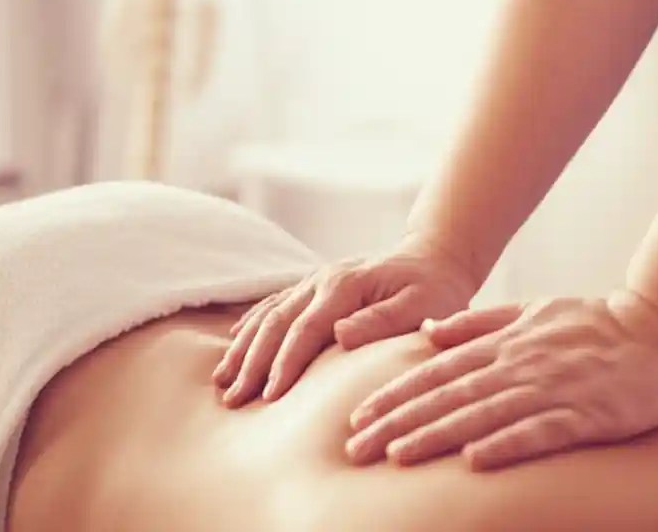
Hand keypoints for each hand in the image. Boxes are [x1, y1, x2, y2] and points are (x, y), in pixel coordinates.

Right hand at [214, 236, 478, 405]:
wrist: (435, 257)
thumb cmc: (435, 288)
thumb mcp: (422, 304)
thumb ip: (382, 320)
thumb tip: (340, 335)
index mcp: (345, 285)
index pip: (306, 329)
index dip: (285, 363)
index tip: (270, 397)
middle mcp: (322, 279)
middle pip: (277, 323)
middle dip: (252, 363)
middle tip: (233, 399)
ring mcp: (314, 281)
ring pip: (268, 314)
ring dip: (244, 348)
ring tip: (223, 381)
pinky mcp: (313, 286)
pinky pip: (274, 304)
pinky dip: (251, 325)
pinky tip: (234, 345)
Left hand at [344, 290, 657, 470]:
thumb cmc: (594, 324)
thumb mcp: (532, 311)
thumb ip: (480, 323)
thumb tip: (429, 332)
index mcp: (505, 342)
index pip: (437, 371)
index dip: (394, 395)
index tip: (356, 418)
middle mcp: (519, 363)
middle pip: (448, 395)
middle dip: (398, 420)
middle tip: (355, 447)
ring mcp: (553, 387)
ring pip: (484, 414)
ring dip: (437, 434)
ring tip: (397, 455)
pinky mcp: (586, 412)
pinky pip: (540, 431)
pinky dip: (507, 444)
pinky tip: (475, 461)